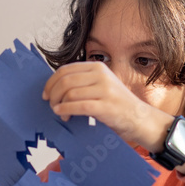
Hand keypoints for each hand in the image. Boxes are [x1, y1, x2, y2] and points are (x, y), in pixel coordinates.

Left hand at [42, 62, 170, 151]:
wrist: (138, 117)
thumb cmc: (115, 104)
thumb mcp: (100, 85)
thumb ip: (82, 81)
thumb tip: (54, 86)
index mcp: (97, 67)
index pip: (65, 70)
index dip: (51, 82)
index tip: (45, 94)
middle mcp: (101, 75)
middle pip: (65, 81)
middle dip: (53, 94)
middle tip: (51, 105)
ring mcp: (105, 90)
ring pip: (69, 93)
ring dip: (59, 105)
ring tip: (60, 113)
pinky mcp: (106, 106)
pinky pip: (79, 106)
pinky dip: (66, 110)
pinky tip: (62, 114)